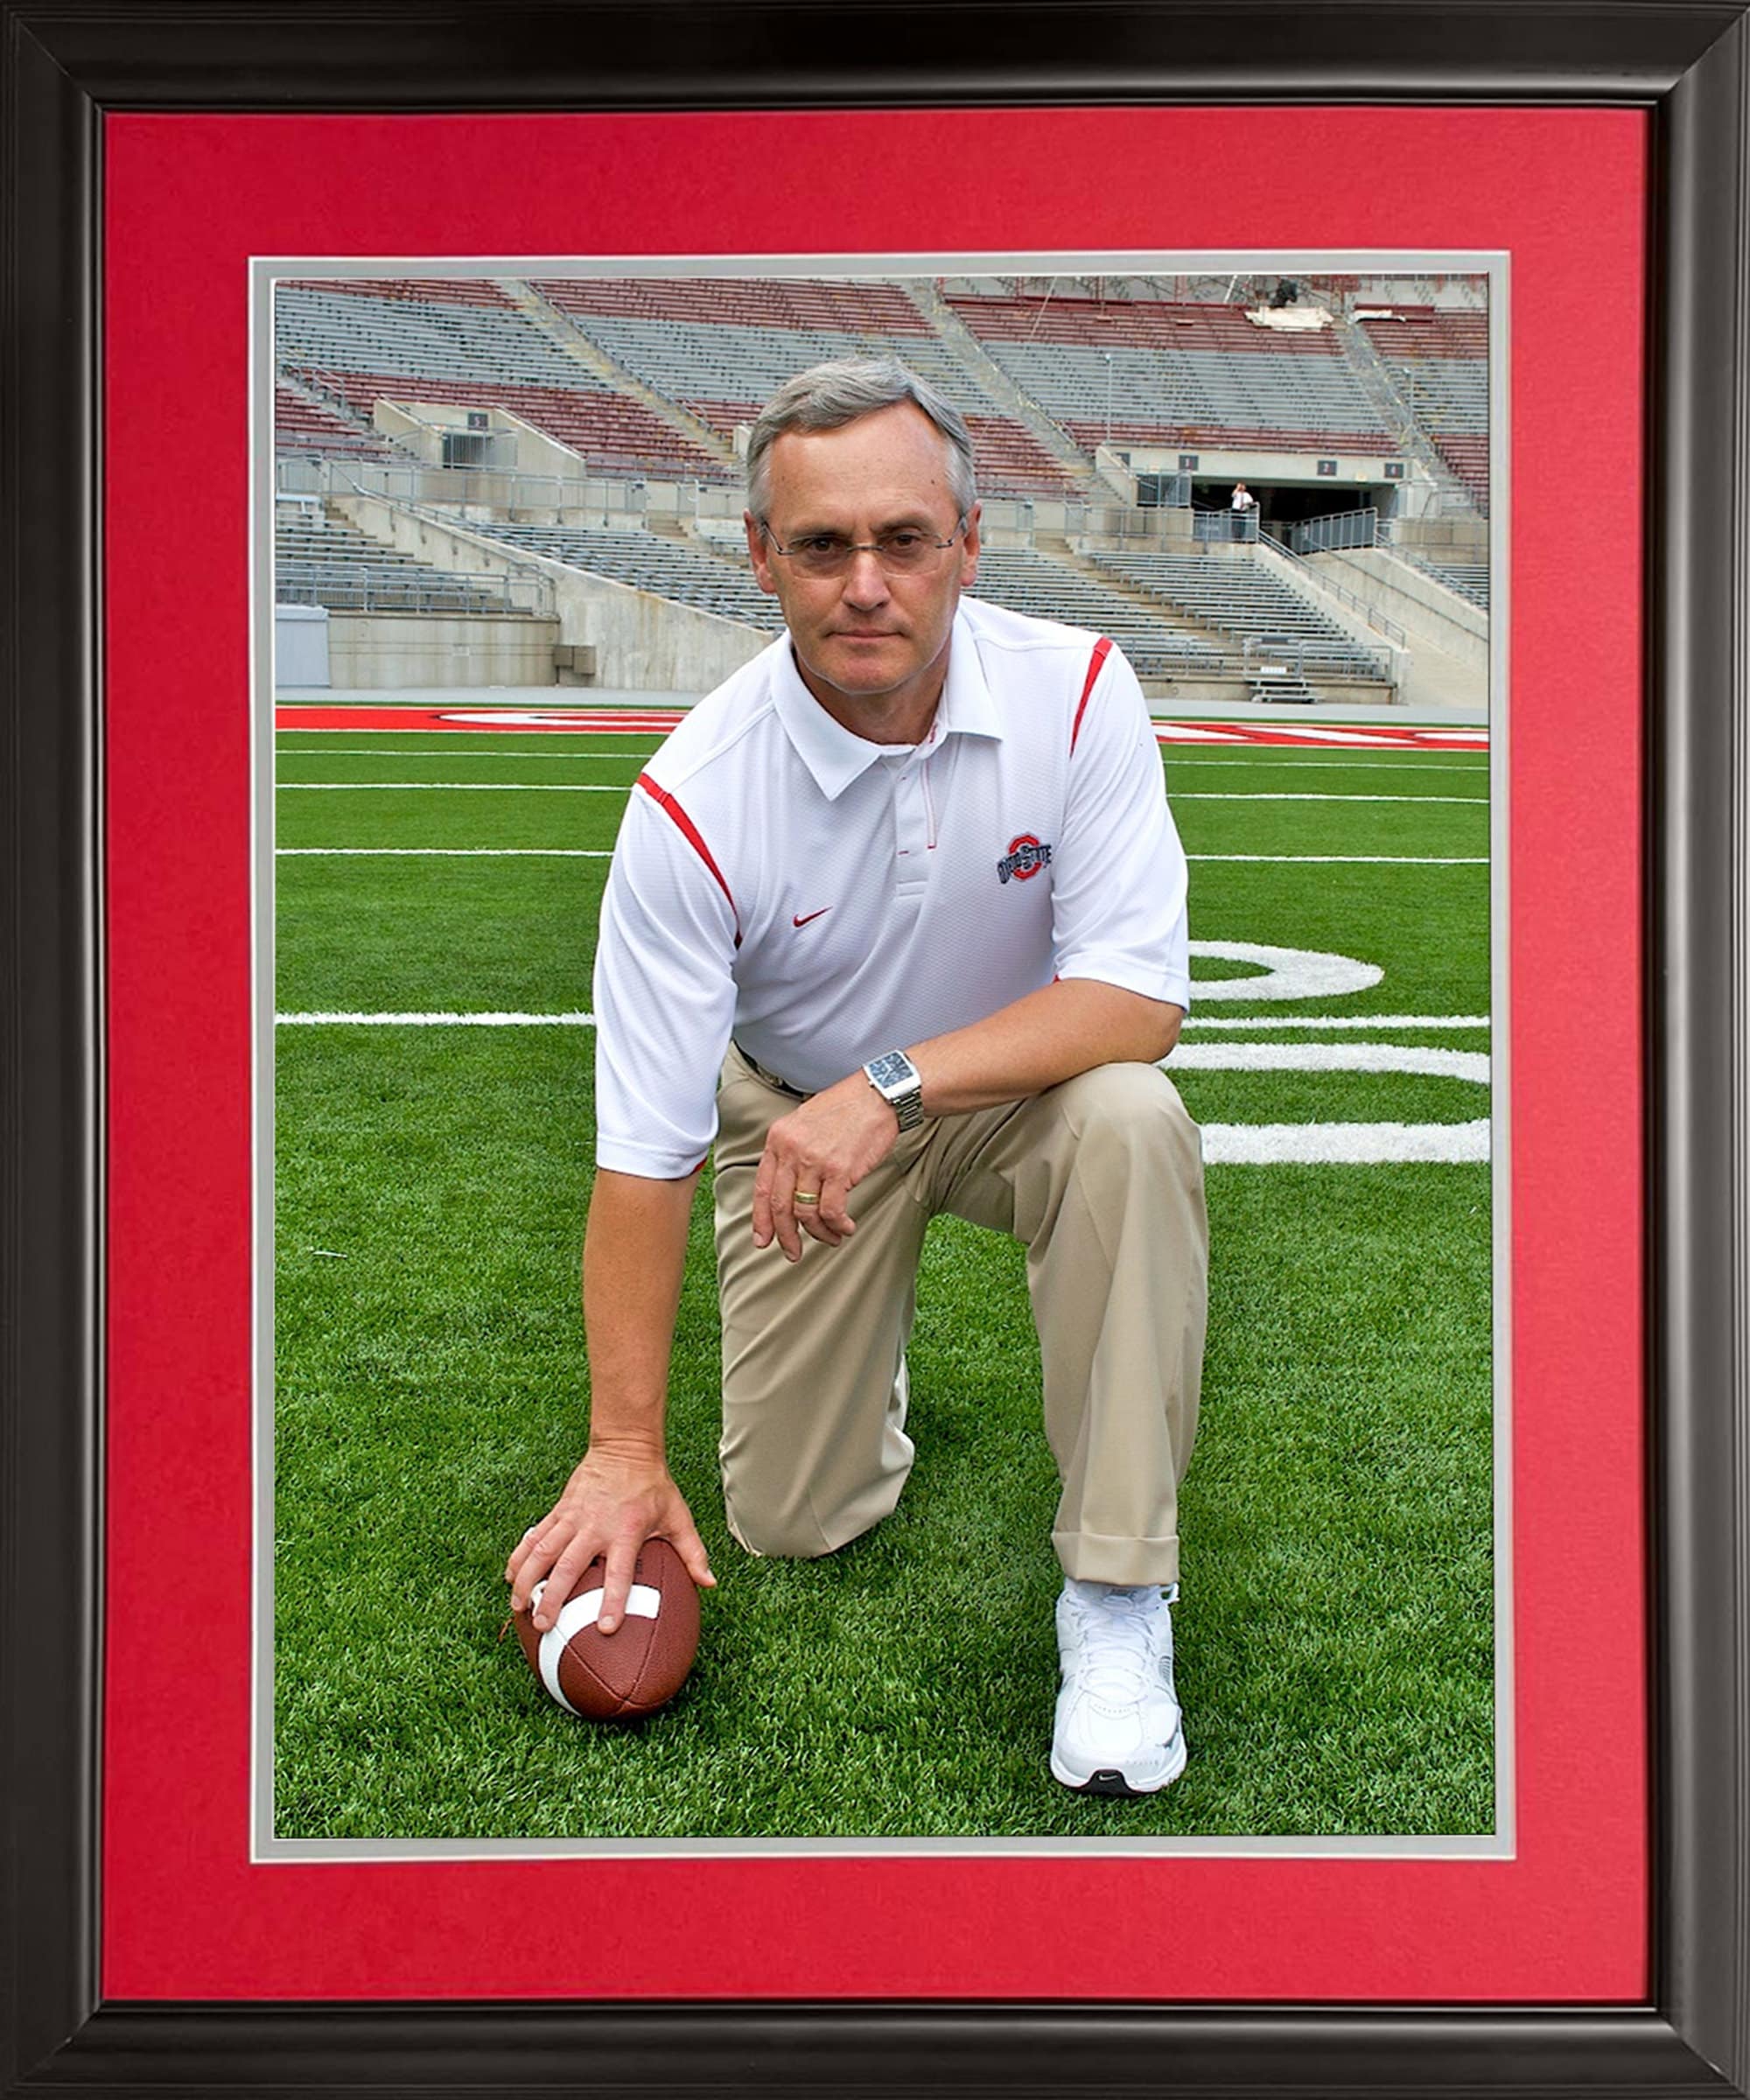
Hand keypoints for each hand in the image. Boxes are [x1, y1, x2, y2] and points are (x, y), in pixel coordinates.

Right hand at [505, 1445, 714, 1634]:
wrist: (625, 1447)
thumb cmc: (653, 1486)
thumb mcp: (679, 1517)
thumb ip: (693, 1552)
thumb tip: (709, 1584)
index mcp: (627, 1532)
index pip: (619, 1573)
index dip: (613, 1601)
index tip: (606, 1628)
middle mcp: (595, 1526)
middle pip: (567, 1566)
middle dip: (553, 1598)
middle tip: (544, 1625)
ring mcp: (573, 1517)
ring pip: (542, 1551)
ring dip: (527, 1579)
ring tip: (517, 1607)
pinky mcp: (559, 1510)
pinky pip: (534, 1536)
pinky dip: (519, 1556)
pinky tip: (509, 1576)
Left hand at [752, 1071, 899, 1260]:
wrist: (878, 1094)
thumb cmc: (846, 1107)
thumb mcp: (805, 1122)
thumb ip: (792, 1151)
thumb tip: (790, 1188)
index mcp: (778, 1139)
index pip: (762, 1188)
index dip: (761, 1220)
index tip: (763, 1240)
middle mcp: (792, 1150)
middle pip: (780, 1206)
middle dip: (786, 1236)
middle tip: (792, 1253)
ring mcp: (814, 1160)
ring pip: (806, 1212)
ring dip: (819, 1233)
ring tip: (831, 1238)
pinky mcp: (840, 1170)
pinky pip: (832, 1211)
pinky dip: (838, 1225)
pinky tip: (846, 1227)